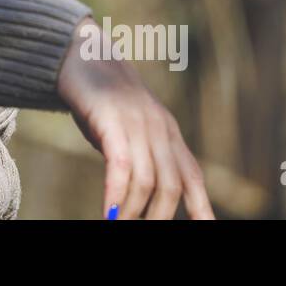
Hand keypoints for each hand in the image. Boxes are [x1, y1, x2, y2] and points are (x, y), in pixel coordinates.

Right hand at [56, 16, 215, 219]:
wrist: (80, 51)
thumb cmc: (99, 98)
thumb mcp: (126, 129)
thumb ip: (138, 156)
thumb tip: (137, 195)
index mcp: (168, 132)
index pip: (192, 177)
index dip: (201, 208)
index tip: (206, 228)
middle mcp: (158, 127)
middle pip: (172, 185)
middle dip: (161, 218)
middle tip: (142, 234)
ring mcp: (136, 121)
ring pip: (148, 180)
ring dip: (135, 213)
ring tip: (119, 227)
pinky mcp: (111, 117)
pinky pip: (120, 165)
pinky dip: (116, 195)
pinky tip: (108, 213)